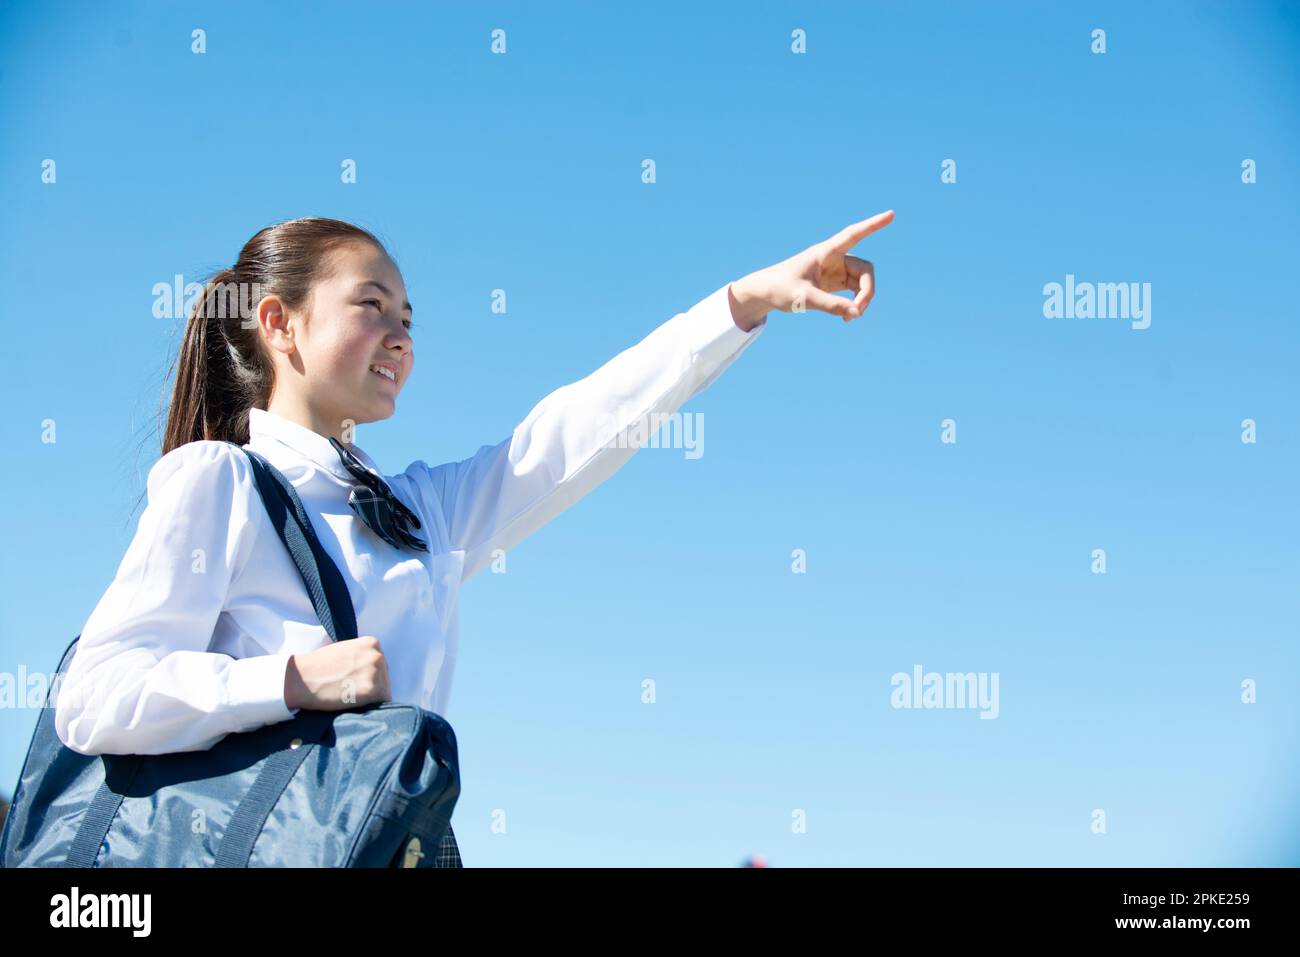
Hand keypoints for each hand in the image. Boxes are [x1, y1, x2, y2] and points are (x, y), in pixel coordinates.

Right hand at [284, 636, 391, 710]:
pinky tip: (353, 703)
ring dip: (370, 698)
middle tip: (351, 692)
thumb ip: (360, 657)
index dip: (369, 676)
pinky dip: (370, 706)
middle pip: (384, 677)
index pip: (380, 664)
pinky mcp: (372, 690)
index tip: (355, 682)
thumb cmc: (318, 666)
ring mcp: (376, 672)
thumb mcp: (345, 650)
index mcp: (372, 643)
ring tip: (350, 697)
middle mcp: (377, 655)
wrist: (301, 679)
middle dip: (371, 686)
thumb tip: (371, 670)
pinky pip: (380, 703)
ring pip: (383, 691)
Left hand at [728, 210, 894, 328]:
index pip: (853, 235)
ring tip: (851, 318)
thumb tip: (855, 313)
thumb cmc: (779, 289)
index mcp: (826, 252)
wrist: (764, 293)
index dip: (873, 225)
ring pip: (862, 282)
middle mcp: (834, 259)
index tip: (892, 214)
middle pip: (865, 270)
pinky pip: (854, 292)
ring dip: (862, 300)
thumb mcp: (804, 299)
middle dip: (867, 290)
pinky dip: (854, 304)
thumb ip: (830, 306)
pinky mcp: (834, 284)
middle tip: (858, 311)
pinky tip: (847, 317)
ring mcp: (836, 271)